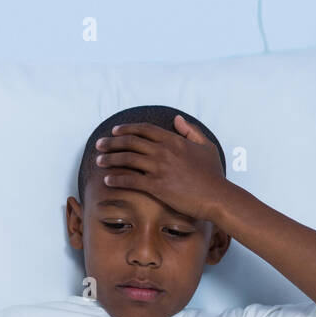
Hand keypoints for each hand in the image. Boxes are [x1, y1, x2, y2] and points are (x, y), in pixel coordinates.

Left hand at [93, 115, 226, 220]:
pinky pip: (130, 180)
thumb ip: (190, 131)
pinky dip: (116, 178)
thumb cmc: (213, 175)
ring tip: (98, 161)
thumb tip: (177, 119)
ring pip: (126, 159)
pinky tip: (107, 179)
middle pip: (130, 141)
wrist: (217, 197)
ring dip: (109, 159)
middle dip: (111, 142)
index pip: (144, 129)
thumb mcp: (205, 146)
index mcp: (174, 140)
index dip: (126, 128)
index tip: (115, 131)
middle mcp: (163, 151)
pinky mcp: (156, 186)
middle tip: (99, 145)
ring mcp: (159, 168)